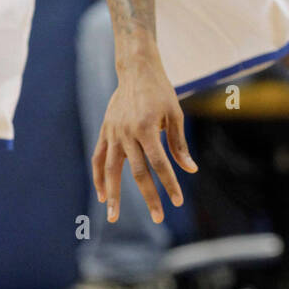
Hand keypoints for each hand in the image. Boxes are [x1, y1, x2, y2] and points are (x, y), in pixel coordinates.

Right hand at [92, 62, 197, 223]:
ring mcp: (113, 133)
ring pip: (111, 170)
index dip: (169, 184)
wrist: (137, 71)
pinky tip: (103, 195)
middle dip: (149, 196)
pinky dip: (99, 177)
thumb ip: (179, 144)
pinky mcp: (105, 132)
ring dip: (114, 195)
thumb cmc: (161, 92)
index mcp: (147, 129)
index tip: (177, 201)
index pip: (160, 164)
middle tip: (158, 218)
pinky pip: (99, 158)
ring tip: (113, 217)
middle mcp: (128, 134)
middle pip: (138, 172)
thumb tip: (190, 169)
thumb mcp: (175, 115)